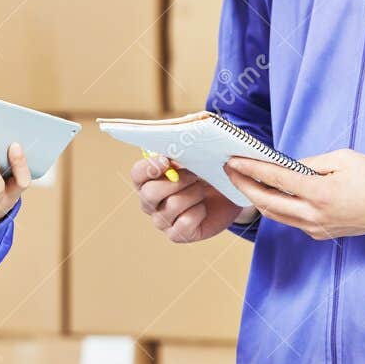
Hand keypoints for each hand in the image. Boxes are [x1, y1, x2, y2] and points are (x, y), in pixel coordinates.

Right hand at [129, 154, 254, 242]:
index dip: (149, 168)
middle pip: (150, 193)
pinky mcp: (176, 235)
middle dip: (178, 182)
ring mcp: (161, 219)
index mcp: (148, 178)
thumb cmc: (206, 170)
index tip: (167, 161)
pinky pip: (183, 225)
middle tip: (196, 175)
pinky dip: (198, 213)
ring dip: (193, 194)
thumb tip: (186, 128)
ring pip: (171, 206)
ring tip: (202, 189)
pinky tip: (203, 208)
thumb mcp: (198, 153)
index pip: (137, 174)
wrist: (227, 195)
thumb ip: (186, 142)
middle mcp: (149, 201)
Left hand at [223, 149, 364, 241]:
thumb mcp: (343, 159)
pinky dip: (276, 208)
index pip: (275, 179)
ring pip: (275, 215)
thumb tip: (286, 165)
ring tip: (244, 183)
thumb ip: (311, 163)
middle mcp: (313, 215)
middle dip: (245, 186)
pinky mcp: (320, 234)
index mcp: (319, 193)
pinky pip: (290, 221)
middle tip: (230, 171)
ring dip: (257, 200)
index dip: (250, 169)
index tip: (233, 161)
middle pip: (267, 202)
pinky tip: (270, 196)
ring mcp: (316, 228)